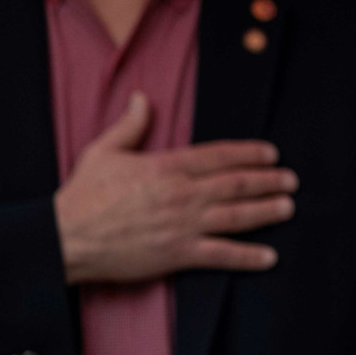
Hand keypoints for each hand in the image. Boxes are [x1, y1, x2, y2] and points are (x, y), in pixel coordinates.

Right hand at [53, 92, 297, 284]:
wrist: (64, 237)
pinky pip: (220, 255)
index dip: (250, 154)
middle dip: (268, 181)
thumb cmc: (83, 195)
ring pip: (236, 216)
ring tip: (288, 206)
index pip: (220, 156)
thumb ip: (130, 125)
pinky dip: (247, 257)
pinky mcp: (177, 254)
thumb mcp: (104, 151)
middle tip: (291, 180)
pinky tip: (269, 257)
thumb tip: (142, 98)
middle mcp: (182, 194)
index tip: (271, 154)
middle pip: (236, 184)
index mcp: (168, 167)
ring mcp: (183, 225)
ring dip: (267, 211)